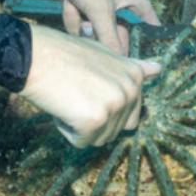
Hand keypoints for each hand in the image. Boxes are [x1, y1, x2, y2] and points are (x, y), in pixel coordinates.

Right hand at [18, 24, 162, 146]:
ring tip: (68, 96)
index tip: (89, 89)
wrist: (36, 54)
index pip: (130, 114)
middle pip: (116, 130)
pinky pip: (81, 141)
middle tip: (75, 93)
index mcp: (135, 77)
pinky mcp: (95, 120)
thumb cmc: (64, 53)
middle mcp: (130, 91)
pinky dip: (67, 129)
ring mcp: (114, 106)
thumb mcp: (104, 54)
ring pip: (98, 138)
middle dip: (94, 120)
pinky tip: (61, 105)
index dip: (104, 105)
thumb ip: (131, 67)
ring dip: (80, 125)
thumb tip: (160, 68)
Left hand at [33, 0, 159, 54]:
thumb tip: (119, 63)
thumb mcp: (101, 10)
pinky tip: (67, 4)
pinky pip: (80, 26)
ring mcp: (98, 7)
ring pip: (97, 33)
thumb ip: (110, 38)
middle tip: (101, 45)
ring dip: (85, 28)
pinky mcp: (80, 9)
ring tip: (81, 15)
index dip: (148, 43)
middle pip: (119, 35)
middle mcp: (119, 5)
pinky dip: (72, 18)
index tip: (141, 62)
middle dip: (106, 39)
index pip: (150, 25)